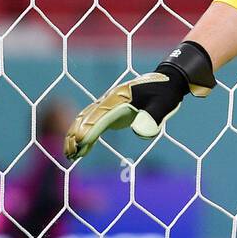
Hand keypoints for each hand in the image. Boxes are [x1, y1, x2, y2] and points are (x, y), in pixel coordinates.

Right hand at [64, 42, 215, 160]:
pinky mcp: (109, 111)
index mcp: (121, 97)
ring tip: (70, 155)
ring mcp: (107, 104)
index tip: (80, 143)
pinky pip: (91, 123)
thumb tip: (140, 132)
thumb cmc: (165, 94)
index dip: (90, 129)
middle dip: (76, 135)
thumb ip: (153, 116)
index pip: (101, 115)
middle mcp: (109, 99)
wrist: (167, 82)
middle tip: (70, 154)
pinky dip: (84, 135)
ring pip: (85, 119)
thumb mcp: (165, 104)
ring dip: (75, 136)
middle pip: (87, 117)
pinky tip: (81, 150)